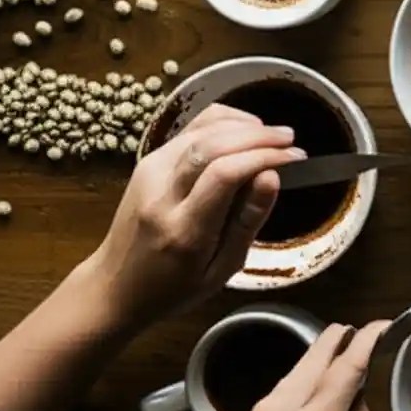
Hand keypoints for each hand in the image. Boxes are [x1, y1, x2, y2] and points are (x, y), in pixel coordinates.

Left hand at [77, 104, 303, 329]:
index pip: (225, 175)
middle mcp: (161, 195)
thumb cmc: (174, 288)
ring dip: (241, 124)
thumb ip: (247, 223)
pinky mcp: (146, 162)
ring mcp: (148, 173)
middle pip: (211, 146)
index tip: (296, 158)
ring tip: (273, 134)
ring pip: (198, 131)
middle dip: (257, 136)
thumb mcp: (222, 270)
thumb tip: (272, 177)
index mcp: (183, 231)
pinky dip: (220, 122)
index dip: (264, 157)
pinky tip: (244, 130)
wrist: (115, 287)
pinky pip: (188, 130)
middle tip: (290, 139)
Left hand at [244, 322, 390, 410]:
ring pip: (304, 359)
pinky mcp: (258, 410)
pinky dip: (313, 368)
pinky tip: (327, 376)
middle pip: (318, 353)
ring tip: (353, 354)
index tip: (385, 325)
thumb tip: (357, 391)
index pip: (342, 370)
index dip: (366, 341)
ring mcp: (264, 408)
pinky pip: (293, 376)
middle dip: (346, 337)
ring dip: (329, 352)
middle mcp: (281, 410)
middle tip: (372, 333)